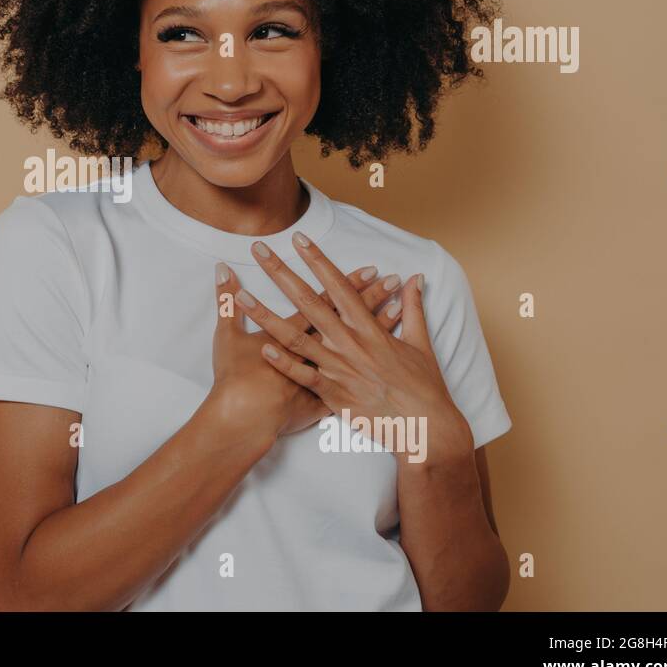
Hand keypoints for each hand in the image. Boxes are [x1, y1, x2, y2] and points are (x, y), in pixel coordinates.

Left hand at [240, 232, 474, 462]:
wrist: (426, 427)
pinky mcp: (332, 394)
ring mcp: (339, 368)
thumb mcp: (421, 342)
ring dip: (266, 316)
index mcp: (369, 328)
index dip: (317, 260)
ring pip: (296, 337)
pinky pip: (302, 376)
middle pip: (309, 302)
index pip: (338, 286)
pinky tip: (260, 348)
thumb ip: (413, 307)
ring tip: (241, 296)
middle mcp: (350, 343)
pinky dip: (282, 362)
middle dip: (281, 273)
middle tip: (258, 251)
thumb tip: (414, 278)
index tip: (298, 239)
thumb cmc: (424, 386)